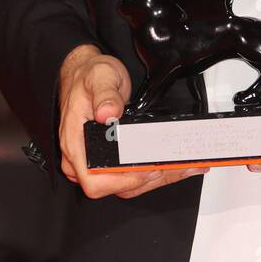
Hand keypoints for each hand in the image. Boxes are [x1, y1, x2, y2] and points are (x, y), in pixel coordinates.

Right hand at [57, 45, 199, 199]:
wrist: (86, 74)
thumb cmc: (88, 78)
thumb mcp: (99, 77)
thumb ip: (105, 94)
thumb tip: (107, 113)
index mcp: (75, 143)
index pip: (94, 180)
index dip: (121, 182)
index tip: (146, 171)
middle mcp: (83, 158)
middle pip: (117, 186)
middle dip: (150, 179)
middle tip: (176, 165)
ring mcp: (97, 161)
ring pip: (128, 184)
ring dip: (158, 177)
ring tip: (185, 165)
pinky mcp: (110, 160)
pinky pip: (131, 174)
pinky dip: (154, 171)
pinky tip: (174, 163)